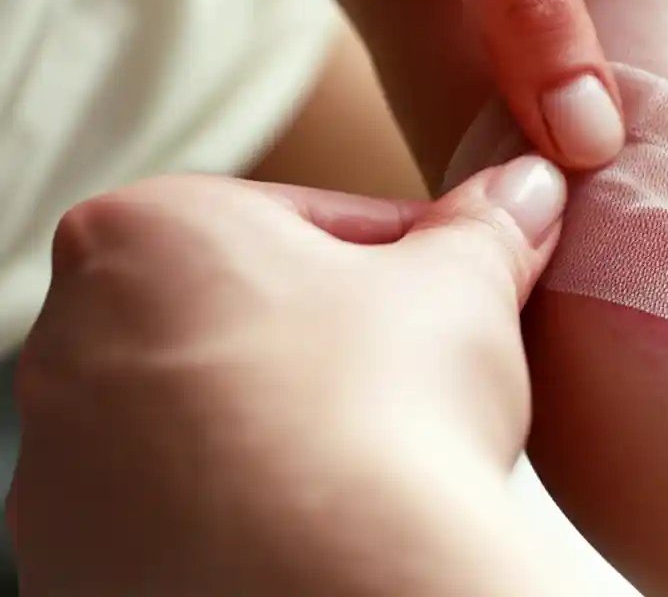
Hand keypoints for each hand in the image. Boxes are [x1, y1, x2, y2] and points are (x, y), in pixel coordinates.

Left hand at [8, 158, 570, 594]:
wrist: (351, 580)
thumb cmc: (391, 411)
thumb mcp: (464, 285)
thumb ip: (486, 224)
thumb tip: (528, 187)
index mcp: (147, 231)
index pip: (301, 223)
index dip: (395, 257)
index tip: (443, 295)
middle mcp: (67, 337)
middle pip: (238, 315)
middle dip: (322, 336)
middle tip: (406, 374)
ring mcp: (60, 461)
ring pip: (203, 415)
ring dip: (276, 421)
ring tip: (364, 456)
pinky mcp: (77, 557)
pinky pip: (175, 509)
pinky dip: (237, 506)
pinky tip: (312, 518)